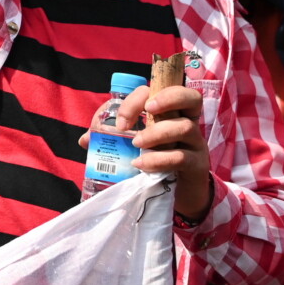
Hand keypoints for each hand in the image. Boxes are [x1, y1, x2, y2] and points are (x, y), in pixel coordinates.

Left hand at [76, 82, 214, 221]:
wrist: (179, 194)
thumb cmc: (156, 160)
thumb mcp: (134, 146)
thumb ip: (111, 139)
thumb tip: (86, 139)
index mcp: (172, 112)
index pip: (161, 90)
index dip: (139, 99)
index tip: (121, 122)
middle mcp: (188, 122)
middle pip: (190, 97)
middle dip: (168, 98)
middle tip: (148, 110)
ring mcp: (196, 143)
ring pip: (184, 127)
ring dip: (157, 133)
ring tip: (136, 144)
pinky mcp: (197, 165)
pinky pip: (181, 157)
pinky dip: (158, 159)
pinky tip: (141, 164)